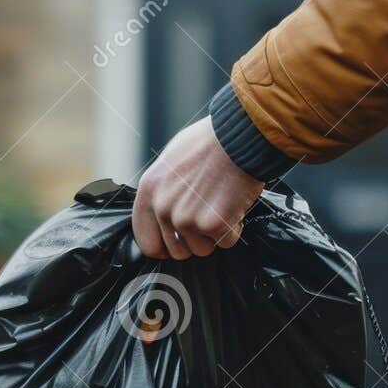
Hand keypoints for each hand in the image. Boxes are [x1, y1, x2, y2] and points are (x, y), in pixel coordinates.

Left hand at [132, 117, 264, 259]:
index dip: (164, 248)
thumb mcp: (171, 160)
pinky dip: (235, 228)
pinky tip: (235, 204)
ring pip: (202, 250)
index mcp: (149, 191)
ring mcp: (186, 218)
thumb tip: (162, 213)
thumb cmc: (211, 143)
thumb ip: (163, 190)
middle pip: (177, 251)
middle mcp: (163, 207)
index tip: (177, 245)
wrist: (240, 136)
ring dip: (215, 235)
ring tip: (222, 205)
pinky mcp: (212, 224)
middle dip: (195, 240)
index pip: (147, 242)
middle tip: (209, 216)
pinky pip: (226, 242)